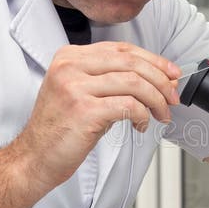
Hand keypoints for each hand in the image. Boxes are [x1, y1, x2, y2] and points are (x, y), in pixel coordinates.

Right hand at [13, 42, 180, 192]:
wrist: (35, 158)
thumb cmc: (61, 129)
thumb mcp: (83, 94)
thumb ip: (113, 81)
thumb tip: (158, 78)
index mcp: (70, 57)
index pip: (122, 49)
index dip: (154, 60)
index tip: (172, 74)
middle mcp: (70, 67)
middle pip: (131, 63)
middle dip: (161, 80)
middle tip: (173, 98)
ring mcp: (75, 87)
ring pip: (134, 83)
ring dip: (156, 100)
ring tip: (161, 114)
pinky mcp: (83, 110)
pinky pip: (128, 105)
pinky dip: (143, 115)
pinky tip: (141, 125)